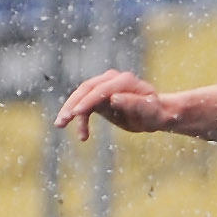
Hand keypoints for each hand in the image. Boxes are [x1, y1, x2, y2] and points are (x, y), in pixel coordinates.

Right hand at [55, 70, 169, 141]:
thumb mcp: (150, 111)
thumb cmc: (156, 113)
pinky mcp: (99, 97)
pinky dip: (80, 120)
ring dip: (70, 110)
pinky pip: (85, 107)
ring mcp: (104, 86)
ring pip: (81, 95)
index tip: (76, 113)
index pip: (102, 89)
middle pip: (87, 89)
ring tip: (60, 125)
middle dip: (73, 104)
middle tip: (63, 119)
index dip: (88, 100)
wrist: (155, 115)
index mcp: (125, 81)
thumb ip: (134, 103)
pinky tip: (83, 137)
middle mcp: (112, 79)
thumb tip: (114, 98)